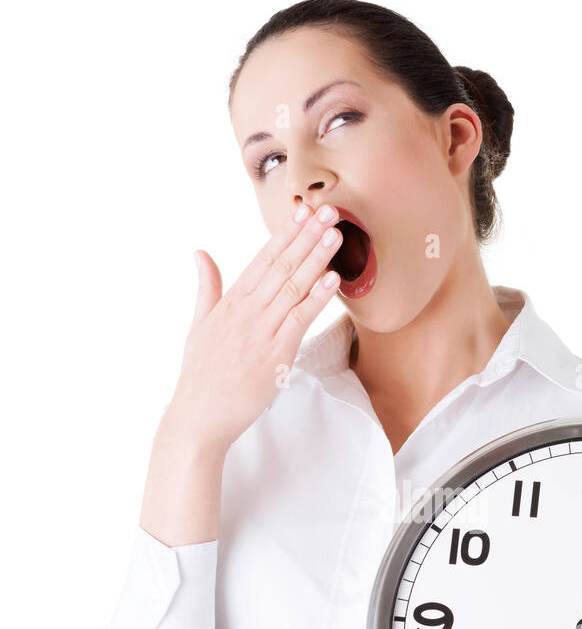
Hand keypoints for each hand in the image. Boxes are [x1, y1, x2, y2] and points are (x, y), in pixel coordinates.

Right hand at [167, 205, 343, 451]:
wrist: (199, 417)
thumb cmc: (200, 375)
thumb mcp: (198, 324)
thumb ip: (207, 287)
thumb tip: (200, 252)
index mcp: (230, 302)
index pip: (262, 259)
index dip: (285, 234)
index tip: (302, 212)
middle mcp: (246, 312)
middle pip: (282, 266)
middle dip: (307, 237)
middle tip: (329, 211)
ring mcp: (260, 332)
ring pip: (293, 287)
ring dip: (317, 259)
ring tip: (336, 235)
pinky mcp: (274, 355)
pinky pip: (299, 320)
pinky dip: (317, 298)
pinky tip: (332, 278)